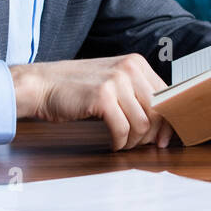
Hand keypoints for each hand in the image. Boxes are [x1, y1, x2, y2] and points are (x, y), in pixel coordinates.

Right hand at [9, 55, 175, 149]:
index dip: (168, 121)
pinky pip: (123, 130)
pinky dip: (120, 143)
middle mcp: (130, 68)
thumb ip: (136, 93)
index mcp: (136, 63)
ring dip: (134, 141)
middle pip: (158, 111)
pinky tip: (113, 144)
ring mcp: (116, 81)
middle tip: (142, 147)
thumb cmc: (76, 87)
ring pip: (142, 124)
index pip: (167, 95)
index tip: (163, 139)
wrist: (41, 84)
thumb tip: (162, 122)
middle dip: (152, 135)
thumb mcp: (113, 80)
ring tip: (123, 144)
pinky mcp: (102, 97)